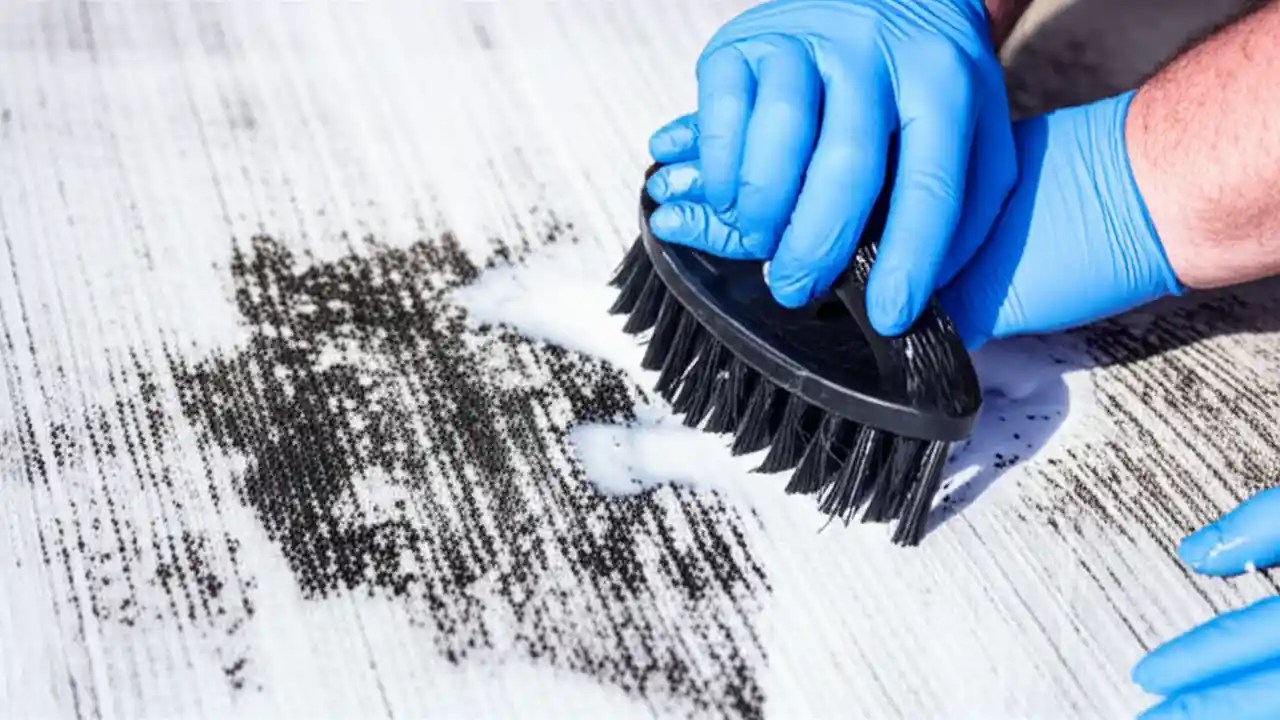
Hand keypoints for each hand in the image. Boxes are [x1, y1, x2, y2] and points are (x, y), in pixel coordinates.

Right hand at [645, 92, 1181, 348]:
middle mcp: (875, 53)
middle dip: (818, 246)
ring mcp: (804, 39)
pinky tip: (734, 196)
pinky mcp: (743, 43)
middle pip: (846, 166)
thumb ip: (963, 212)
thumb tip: (938, 307)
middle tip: (795, 290)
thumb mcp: (974, 136)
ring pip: (778, 137)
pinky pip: (722, 116)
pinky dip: (721, 171)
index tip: (887, 317)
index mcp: (946, 81)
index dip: (908, 260)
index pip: (931, 185)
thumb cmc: (927, 86)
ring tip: (760, 243)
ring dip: (763, 211)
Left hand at [1130, 487, 1279, 719]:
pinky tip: (1234, 709)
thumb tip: (1193, 554)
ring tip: (1180, 717)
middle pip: (1274, 693)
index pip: (1263, 632)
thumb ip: (1269, 522)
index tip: (1146, 677)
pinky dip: (1260, 705)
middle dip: (1208, 709)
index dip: (1202, 658)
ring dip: (1238, 713)